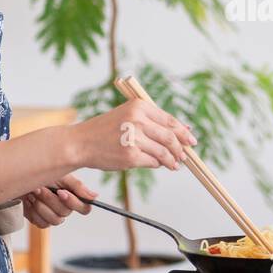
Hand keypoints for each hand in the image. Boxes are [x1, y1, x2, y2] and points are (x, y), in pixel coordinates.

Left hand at [21, 173, 96, 228]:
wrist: (19, 178)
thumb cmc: (41, 173)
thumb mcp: (60, 175)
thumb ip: (77, 186)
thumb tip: (95, 196)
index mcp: (73, 197)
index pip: (84, 208)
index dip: (74, 202)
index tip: (61, 192)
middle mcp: (65, 208)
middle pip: (65, 212)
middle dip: (50, 200)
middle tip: (39, 188)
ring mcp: (53, 216)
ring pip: (55, 220)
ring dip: (42, 206)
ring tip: (33, 193)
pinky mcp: (41, 221)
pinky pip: (42, 224)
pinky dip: (34, 212)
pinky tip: (29, 202)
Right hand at [72, 98, 196, 171]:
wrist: (81, 143)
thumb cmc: (105, 130)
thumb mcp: (128, 116)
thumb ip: (152, 122)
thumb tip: (183, 130)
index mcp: (139, 106)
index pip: (170, 120)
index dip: (183, 132)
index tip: (191, 140)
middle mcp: (138, 120)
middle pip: (170, 137)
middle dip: (180, 148)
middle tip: (184, 155)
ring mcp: (134, 139)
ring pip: (163, 152)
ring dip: (171, 160)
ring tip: (174, 164)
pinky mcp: (130, 156)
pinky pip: (152, 162)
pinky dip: (157, 164)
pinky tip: (158, 165)